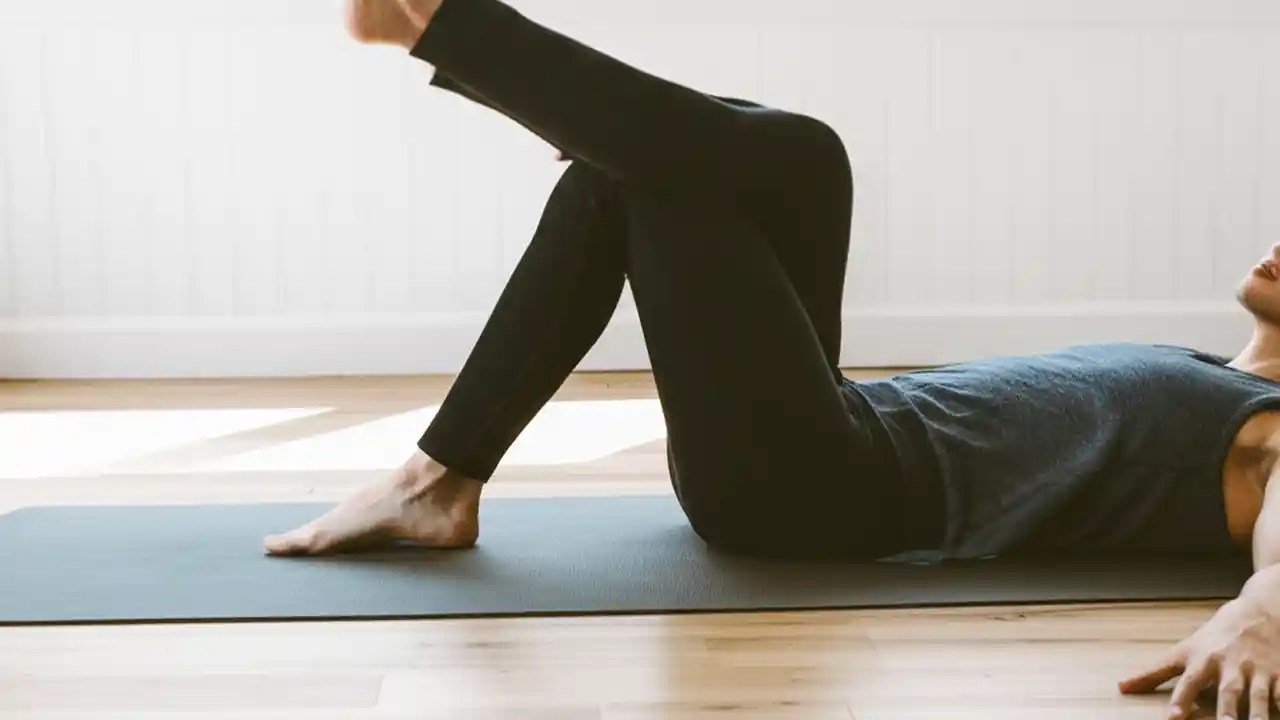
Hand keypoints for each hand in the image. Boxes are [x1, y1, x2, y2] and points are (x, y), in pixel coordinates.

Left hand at [1119, 596, 1279, 718]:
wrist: (1259, 611)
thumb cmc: (1214, 637)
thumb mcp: (1183, 651)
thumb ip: (1153, 672)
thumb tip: (1121, 688)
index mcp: (1204, 661)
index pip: (1189, 683)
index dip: (1180, 701)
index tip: (1172, 719)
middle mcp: (1230, 667)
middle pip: (1228, 692)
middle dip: (1227, 710)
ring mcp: (1257, 671)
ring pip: (1260, 697)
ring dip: (1258, 715)